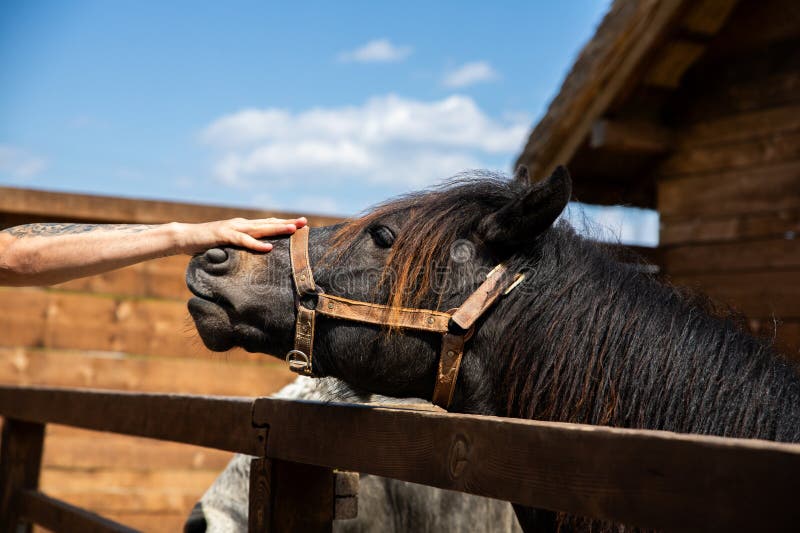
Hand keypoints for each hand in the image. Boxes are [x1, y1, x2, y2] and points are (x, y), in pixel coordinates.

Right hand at [175, 217, 306, 253]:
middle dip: (287, 222)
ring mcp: (233, 228)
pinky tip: (268, 247)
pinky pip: (243, 241)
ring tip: (292, 230)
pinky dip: (256, 244)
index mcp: (243, 226)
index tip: (302, 224)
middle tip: (305, 222)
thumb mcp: (228, 244)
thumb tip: (255, 254)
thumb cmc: (206, 243)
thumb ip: (241, 246)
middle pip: (269, 223)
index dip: (284, 222)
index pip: (268, 223)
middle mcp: (241, 224)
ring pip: (260, 228)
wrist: (184, 237)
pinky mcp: (224, 236)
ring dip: (277, 229)